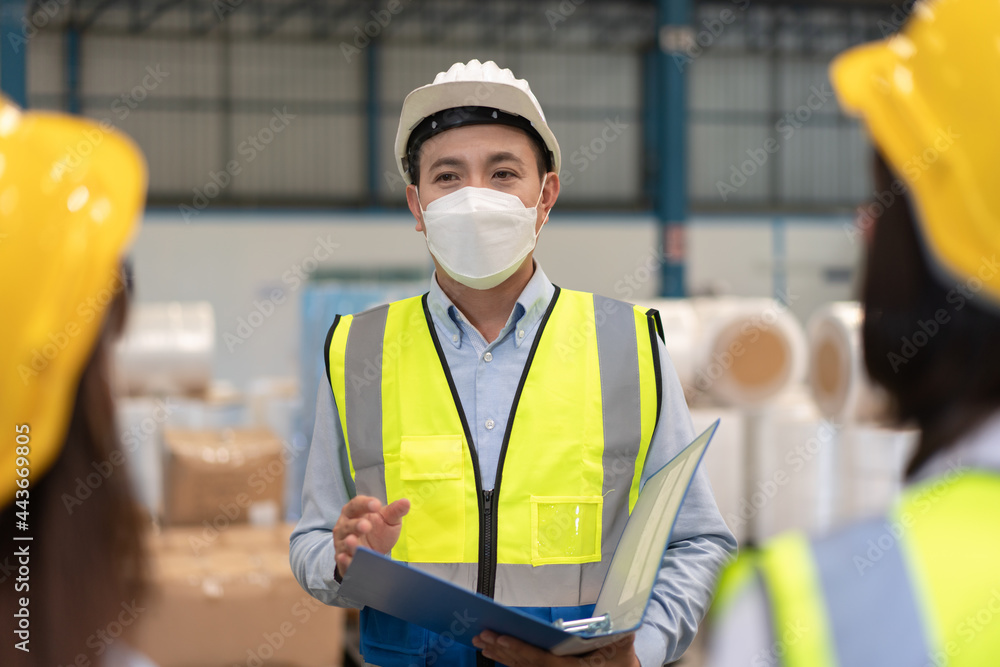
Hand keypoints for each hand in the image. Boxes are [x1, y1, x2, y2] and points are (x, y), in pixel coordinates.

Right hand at [333, 495, 409, 577]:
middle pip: (349, 524)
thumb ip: (395, 511)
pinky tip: (345, 558)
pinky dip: (344, 560)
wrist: (372, 554)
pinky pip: (343, 560)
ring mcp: (342, 543)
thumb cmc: (378, 531)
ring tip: (352, 541)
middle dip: (356, 525)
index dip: (365, 504)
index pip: (357, 504)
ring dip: (349, 543)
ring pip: (344, 542)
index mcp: (355, 512)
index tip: (377, 505)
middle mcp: (345, 526)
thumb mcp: (388, 520)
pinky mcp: (344, 560)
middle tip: (367, 526)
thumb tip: (406, 502)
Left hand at [472, 630, 639, 666]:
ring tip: (481, 642)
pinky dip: (507, 659)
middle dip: (502, 649)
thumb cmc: (620, 661)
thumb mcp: (623, 648)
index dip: (520, 650)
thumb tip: (623, 627)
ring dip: (499, 655)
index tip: (502, 638)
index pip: (540, 660)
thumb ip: (620, 638)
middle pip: (524, 664)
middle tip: (482, 636)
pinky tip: (494, 652)